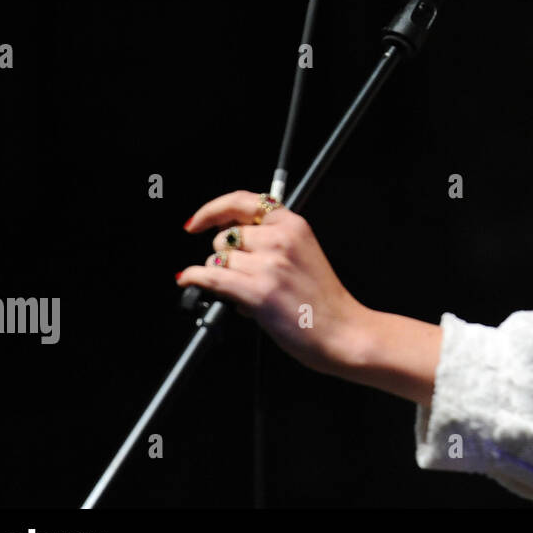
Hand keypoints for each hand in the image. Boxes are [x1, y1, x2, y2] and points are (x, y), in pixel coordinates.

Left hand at [177, 190, 365, 377]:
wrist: (342, 330)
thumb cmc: (322, 299)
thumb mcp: (303, 253)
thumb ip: (271, 240)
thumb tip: (228, 241)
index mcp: (293, 225)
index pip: (243, 202)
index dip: (213, 210)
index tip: (197, 223)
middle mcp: (281, 239)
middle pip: (225, 237)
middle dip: (224, 256)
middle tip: (240, 274)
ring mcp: (270, 265)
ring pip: (217, 260)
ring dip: (219, 275)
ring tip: (242, 291)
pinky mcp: (259, 291)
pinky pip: (211, 277)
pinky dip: (194, 279)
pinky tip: (189, 281)